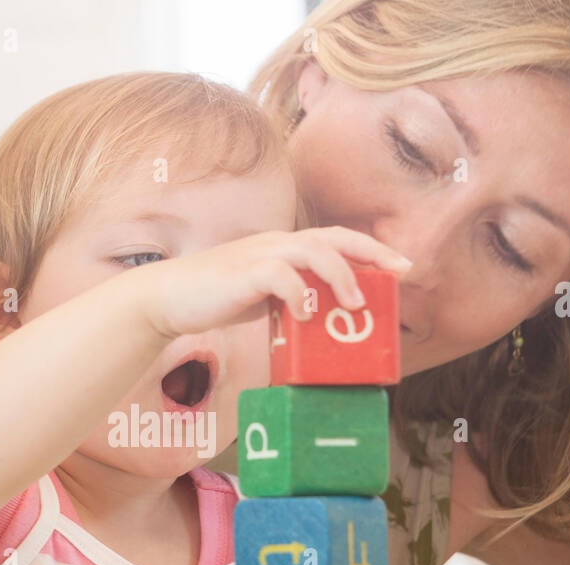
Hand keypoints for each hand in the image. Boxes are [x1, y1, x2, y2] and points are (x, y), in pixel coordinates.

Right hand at [130, 226, 410, 338]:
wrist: (168, 299)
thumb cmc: (215, 300)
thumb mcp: (261, 299)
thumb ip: (290, 301)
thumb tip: (318, 322)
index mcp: (283, 248)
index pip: (335, 239)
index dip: (371, 249)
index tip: (401, 265)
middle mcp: (276, 245)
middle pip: (335, 237)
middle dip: (372, 252)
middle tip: (401, 271)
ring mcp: (259, 257)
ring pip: (313, 251)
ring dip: (341, 275)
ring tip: (354, 304)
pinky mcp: (243, 275)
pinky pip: (280, 277)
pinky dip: (299, 295)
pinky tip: (306, 315)